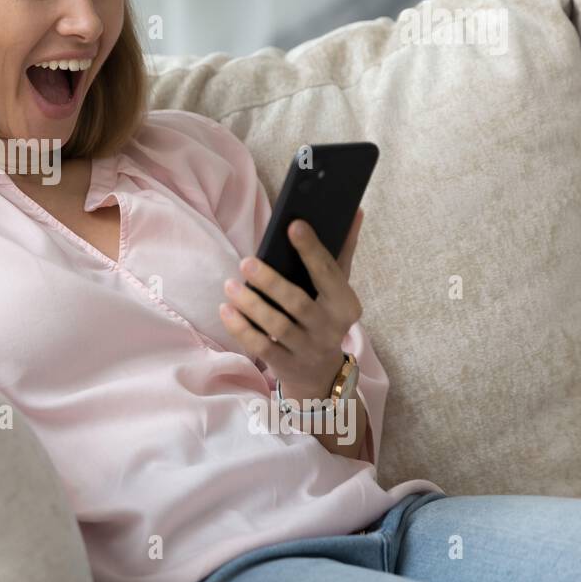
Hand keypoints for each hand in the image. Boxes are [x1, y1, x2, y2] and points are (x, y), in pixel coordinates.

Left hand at [218, 207, 365, 400]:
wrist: (321, 371)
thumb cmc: (325, 316)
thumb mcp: (337, 287)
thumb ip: (342, 251)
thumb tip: (354, 210)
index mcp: (346, 304)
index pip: (328, 273)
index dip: (311, 249)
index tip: (293, 225)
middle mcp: (330, 328)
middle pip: (298, 302)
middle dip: (271, 281)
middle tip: (246, 261)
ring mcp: (308, 349)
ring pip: (278, 326)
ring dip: (251, 304)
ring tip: (230, 285)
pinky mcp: (286, 365)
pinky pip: (261, 347)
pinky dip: (241, 328)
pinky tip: (226, 309)